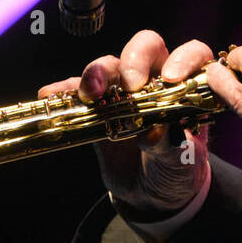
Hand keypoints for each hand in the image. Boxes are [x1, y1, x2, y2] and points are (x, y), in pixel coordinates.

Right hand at [38, 30, 212, 216]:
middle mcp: (155, 81)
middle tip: (130, 85)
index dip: (184, 58)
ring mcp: (122, 92)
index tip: (172, 77)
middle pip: (145, 48)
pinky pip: (76, 90)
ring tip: (88, 93)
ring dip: (96, 73)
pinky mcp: (95, 108)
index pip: (191, 55)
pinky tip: (50, 96)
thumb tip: (154, 131)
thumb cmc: (176, 169)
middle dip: (134, 58)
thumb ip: (172, 145)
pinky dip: (63, 91)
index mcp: (185, 88)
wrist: (152, 194)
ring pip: (109, 65)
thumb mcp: (182, 162)